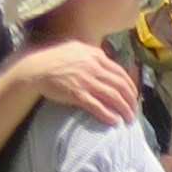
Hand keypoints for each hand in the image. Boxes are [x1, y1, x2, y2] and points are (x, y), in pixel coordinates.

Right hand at [19, 36, 139, 128]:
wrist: (37, 69)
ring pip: (113, 97)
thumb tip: (105, 58)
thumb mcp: (76, 49)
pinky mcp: (78, 94)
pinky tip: (114, 122)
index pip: (120, 73)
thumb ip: (92, 54)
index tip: (134, 97)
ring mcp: (86, 81)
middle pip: (120, 86)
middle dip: (131, 101)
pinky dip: (109, 116)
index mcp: (95, 56)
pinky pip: (98, 107)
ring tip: (128, 120)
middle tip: (134, 112)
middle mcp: (93, 67)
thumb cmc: (56, 59)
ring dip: (124, 110)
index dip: (130, 87)